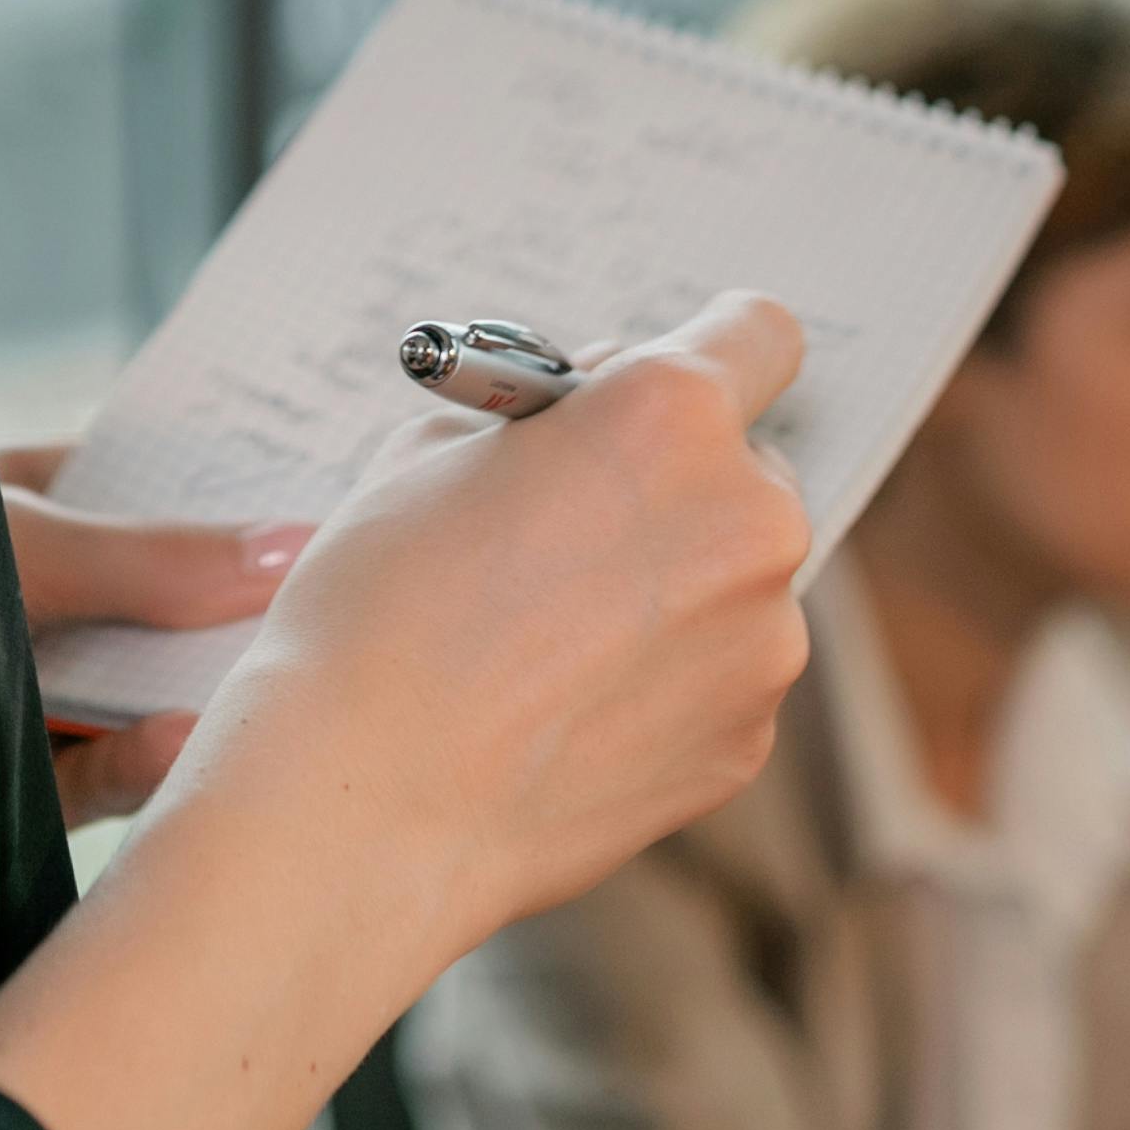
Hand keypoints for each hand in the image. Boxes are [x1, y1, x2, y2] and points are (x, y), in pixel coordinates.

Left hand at [0, 442, 309, 829]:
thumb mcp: (21, 541)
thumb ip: (148, 557)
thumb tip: (286, 547)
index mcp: (41, 508)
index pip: (160, 495)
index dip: (240, 500)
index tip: (330, 503)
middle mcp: (48, 602)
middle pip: (170, 610)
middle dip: (246, 613)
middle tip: (346, 605)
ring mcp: (39, 695)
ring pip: (148, 702)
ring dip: (206, 697)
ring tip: (277, 683)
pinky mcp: (28, 784)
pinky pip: (100, 775)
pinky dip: (141, 763)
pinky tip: (177, 742)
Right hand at [185, 290, 813, 990]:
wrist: (366, 795)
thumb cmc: (381, 605)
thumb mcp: (439, 446)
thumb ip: (551, 418)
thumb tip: (595, 422)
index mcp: (671, 414)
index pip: (759, 334)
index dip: (713, 348)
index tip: (678, 379)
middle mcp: (748, 518)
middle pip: (749, 470)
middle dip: (681, 485)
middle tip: (580, 524)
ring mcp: (764, 642)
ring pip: (738, 582)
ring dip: (676, 588)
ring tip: (554, 636)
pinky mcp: (748, 743)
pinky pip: (722, 678)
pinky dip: (666, 681)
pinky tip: (567, 707)